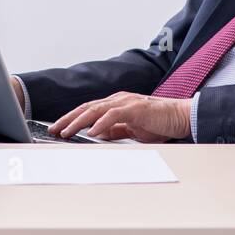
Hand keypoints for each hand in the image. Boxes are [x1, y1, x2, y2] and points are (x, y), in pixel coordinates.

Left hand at [47, 92, 191, 142]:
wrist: (181, 117)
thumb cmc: (159, 122)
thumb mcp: (131, 129)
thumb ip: (114, 130)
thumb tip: (96, 135)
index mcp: (115, 104)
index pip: (87, 110)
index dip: (71, 119)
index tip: (57, 129)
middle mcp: (118, 100)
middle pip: (86, 108)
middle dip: (67, 119)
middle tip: (52, 130)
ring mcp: (126, 102)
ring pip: (96, 110)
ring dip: (79, 122)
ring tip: (66, 132)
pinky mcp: (136, 108)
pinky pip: (114, 115)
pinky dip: (101, 123)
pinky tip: (92, 132)